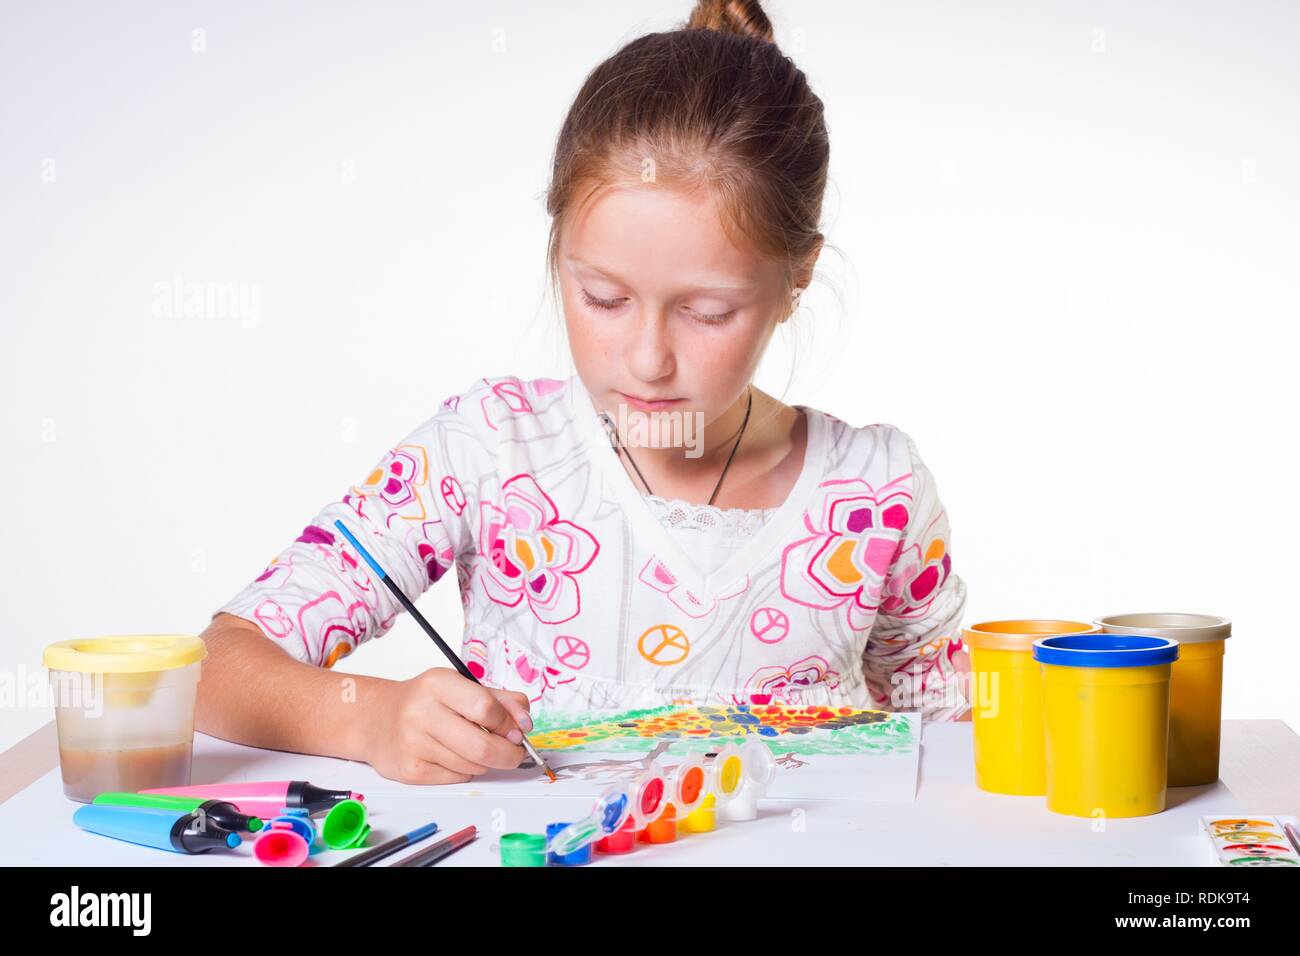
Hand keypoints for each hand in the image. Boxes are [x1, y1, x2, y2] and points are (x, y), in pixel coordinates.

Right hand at [358, 667, 532, 784]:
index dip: (510, 724)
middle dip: (509, 754)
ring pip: (473, 765)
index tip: (518, 729)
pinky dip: (466, 770)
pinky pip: (458, 778)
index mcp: (438, 684)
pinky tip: (453, 756)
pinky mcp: (411, 771)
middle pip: (483, 746)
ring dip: (485, 761)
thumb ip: (501, 700)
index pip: (486, 708)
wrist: (376, 719)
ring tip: (474, 747)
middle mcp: (422, 712)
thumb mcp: (461, 686)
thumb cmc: (426, 701)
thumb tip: (525, 723)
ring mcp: (414, 744)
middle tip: (514, 752)